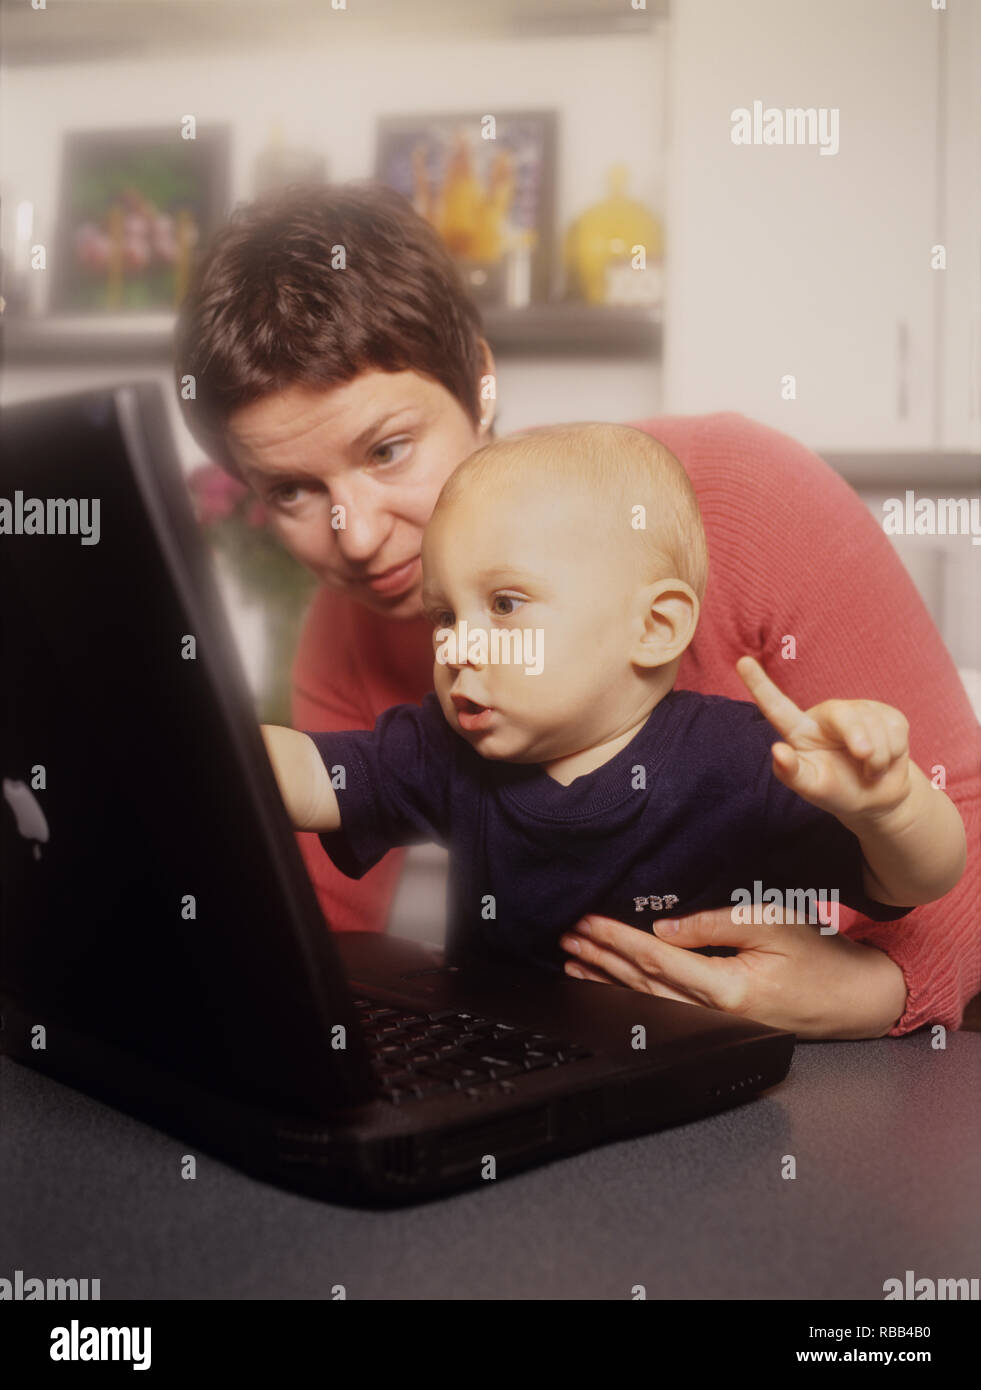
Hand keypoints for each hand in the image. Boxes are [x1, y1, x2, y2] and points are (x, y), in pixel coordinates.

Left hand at [559, 908, 908, 1039]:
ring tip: (573, 961)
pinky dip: (630, 996)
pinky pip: (664, 1010)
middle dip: (600, 958)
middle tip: (567, 936)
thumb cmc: (820, 957)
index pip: (655, 959)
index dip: (615, 938)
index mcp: (728, 988)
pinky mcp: (718, 1027)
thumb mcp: (772, 923)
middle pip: (642, 983)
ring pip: (648, 1002)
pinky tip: (610, 987)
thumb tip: (664, 928)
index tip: (586, 920)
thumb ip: (715, 924)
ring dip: (607, 980)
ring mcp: (715, 1027)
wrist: (855, 999)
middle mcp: (715, 1015)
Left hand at [735, 656, 911, 824]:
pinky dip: (894, 753)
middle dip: (859, 738)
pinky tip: (885, 760)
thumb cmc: (837, 791)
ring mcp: (859, 711)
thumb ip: (792, 773)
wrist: (876, 797)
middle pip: (844, 715)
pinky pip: (895, 729)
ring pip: (874, 725)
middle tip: (865, 759)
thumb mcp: (812, 787)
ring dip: (877, 758)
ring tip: (869, 769)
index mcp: (801, 731)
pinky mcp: (887, 714)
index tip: (741, 662)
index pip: (777, 707)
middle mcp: (828, 715)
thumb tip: (777, 750)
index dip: (759, 685)